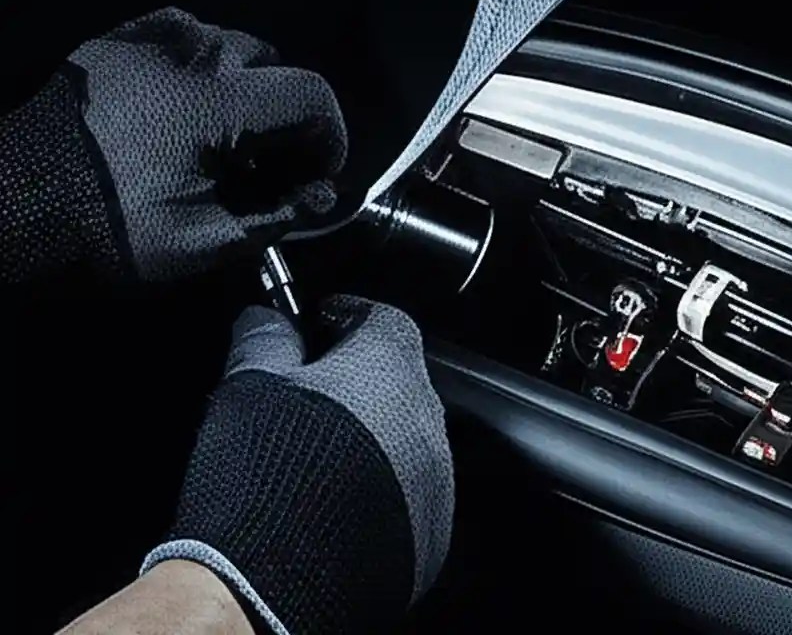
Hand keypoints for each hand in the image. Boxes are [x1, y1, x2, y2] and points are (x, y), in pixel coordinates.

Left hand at [0, 7, 344, 283]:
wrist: (25, 195)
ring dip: (245, 87)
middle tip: (266, 164)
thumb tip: (324, 196)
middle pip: (277, 68)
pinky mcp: (123, 37)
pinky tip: (185, 99)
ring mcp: (156, 37)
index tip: (318, 173)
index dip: (330, 136)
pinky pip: (186, 33)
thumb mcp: (205, 238)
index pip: (312, 95)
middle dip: (285, 115)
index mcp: (222, 101)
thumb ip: (277, 214)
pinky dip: (201, 63)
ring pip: (232, 46)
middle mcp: (197, 52)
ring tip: (222, 132)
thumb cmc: (117, 221)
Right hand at [142, 296, 452, 634]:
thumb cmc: (262, 475)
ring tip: (315, 459)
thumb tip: (266, 317)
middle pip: (398, 380)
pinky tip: (334, 503)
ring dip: (373, 438)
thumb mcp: (247, 385)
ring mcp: (437, 479)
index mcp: (388, 367)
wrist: (271, 580)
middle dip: (357, 383)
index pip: (384, 318)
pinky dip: (382, 491)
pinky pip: (412, 496)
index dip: (347, 316)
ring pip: (408, 440)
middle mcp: (427, 418)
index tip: (319, 325)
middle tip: (308, 397)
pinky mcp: (433, 531)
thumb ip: (263, 337)